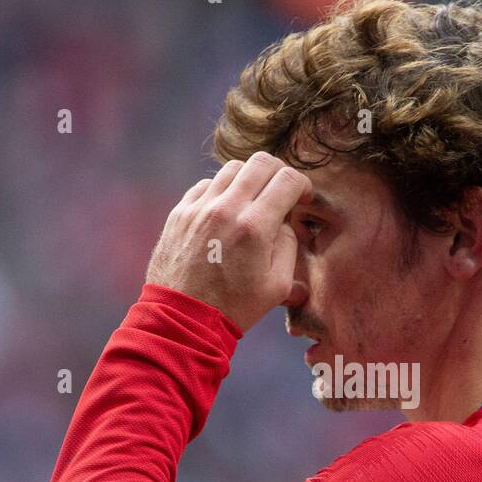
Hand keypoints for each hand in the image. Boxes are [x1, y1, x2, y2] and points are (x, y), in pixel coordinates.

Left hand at [146, 152, 313, 331]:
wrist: (183, 319)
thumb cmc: (234, 308)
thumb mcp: (278, 286)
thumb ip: (288, 244)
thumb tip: (284, 221)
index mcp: (255, 227)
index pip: (288, 179)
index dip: (302, 185)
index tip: (302, 198)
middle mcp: (226, 209)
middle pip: (262, 162)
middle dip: (278, 173)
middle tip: (281, 193)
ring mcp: (199, 208)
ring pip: (233, 168)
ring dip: (249, 180)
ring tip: (252, 202)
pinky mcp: (180, 212)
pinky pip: (206, 185)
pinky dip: (222, 191)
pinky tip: (225, 212)